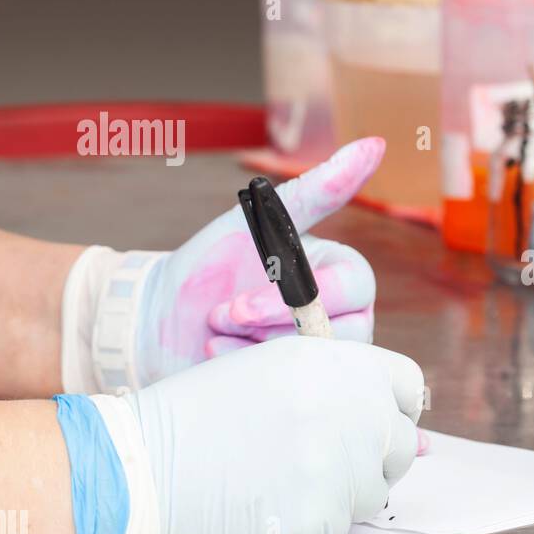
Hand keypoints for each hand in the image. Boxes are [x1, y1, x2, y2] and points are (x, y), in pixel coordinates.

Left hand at [62, 138, 384, 391]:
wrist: (157, 322)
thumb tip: (376, 144)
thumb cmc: (207, 267)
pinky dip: (253, 373)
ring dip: (260, 349)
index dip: (303, 296)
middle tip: (222, 316)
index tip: (243, 301)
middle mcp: (342, 314)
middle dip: (274, 326)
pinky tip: (223, 359)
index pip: (356, 285)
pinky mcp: (301, 387)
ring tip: (218, 335)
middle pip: (346, 330)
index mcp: (338, 271)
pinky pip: (302, 388)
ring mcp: (323, 354)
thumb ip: (317, 189)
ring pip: (324, 362)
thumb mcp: (257, 222)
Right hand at [64, 336, 424, 533]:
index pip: (408, 388)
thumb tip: (423, 442)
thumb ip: (349, 390)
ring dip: (339, 491)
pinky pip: (339, 528)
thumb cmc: (203, 414)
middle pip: (399, 444)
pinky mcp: (322, 524)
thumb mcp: (276, 370)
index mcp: (342, 367)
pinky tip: (266, 504)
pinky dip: (310, 523)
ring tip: (279, 476)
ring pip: (373, 492)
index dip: (387, 406)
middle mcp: (352, 414)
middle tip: (312, 455)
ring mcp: (340, 472)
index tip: (366, 421)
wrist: (141, 468)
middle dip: (368, 454)